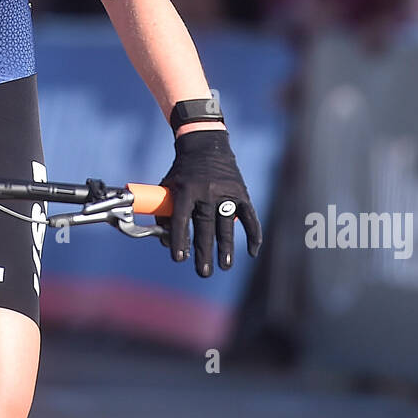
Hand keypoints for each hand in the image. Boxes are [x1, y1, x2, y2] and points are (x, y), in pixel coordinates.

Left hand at [157, 128, 261, 276]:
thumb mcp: (168, 186)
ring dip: (226, 248)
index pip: (181, 219)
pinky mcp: (241, 193)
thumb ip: (164, 213)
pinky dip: (252, 234)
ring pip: (226, 225)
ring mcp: (226, 192)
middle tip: (204, 272)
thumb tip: (166, 242)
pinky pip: (249, 217)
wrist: (205, 145)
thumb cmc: (182, 171)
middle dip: (203, 252)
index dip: (179, 239)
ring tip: (224, 266)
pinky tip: (252, 251)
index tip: (179, 258)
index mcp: (185, 189)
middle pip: (205, 226)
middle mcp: (206, 191)